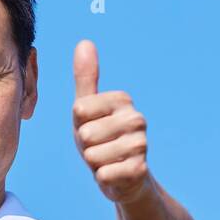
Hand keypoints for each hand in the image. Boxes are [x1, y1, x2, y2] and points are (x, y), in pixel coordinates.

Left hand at [72, 40, 150, 205]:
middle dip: (85, 146)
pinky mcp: (139, 169)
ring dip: (94, 163)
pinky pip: (103, 173)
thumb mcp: (87, 108)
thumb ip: (86, 78)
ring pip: (93, 155)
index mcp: (122, 100)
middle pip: (86, 134)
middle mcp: (136, 118)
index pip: (80, 110)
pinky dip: (102, 177)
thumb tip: (84, 42)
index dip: (79, 124)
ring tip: (106, 160)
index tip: (92, 127)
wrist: (123, 176)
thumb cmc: (101, 138)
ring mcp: (141, 144)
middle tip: (98, 148)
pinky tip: (113, 174)